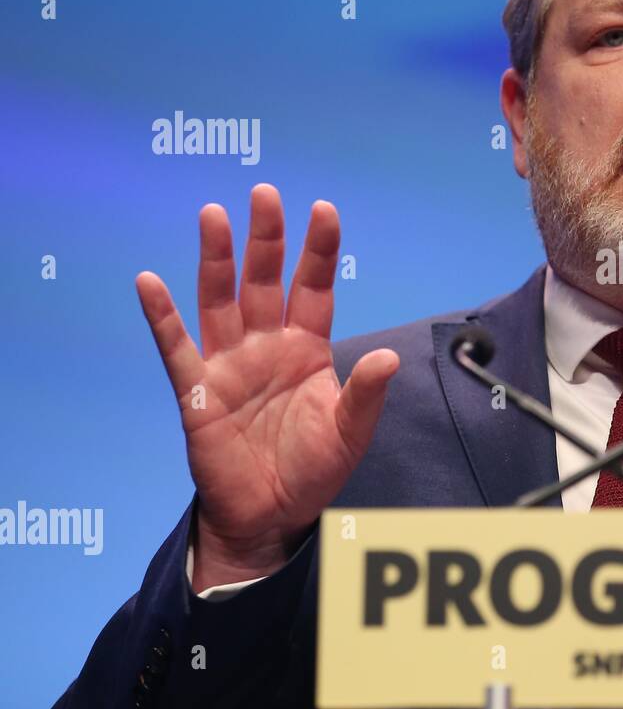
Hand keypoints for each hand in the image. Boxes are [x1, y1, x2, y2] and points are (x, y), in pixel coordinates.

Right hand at [135, 184, 398, 590]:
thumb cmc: (314, 469)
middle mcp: (267, 344)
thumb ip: (365, 395)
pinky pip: (176, 348)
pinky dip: (162, 317)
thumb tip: (387, 359)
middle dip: (266, 239)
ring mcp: (229, 363)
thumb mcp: (350, 433)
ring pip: (220, 300)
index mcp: (308, 348)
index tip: (323, 209)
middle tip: (264, 193)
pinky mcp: (197, 391)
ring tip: (214, 215)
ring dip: (217, 260)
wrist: (271, 514)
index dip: (318, 251)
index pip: (314, 288)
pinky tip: (149, 282)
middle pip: (264, 281)